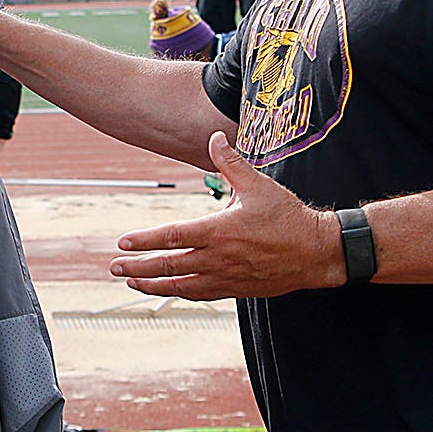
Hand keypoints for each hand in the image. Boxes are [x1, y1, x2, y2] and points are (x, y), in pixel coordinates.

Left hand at [108, 132, 339, 298]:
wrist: (317, 252)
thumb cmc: (289, 216)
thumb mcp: (259, 185)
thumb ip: (230, 163)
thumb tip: (214, 137)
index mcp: (219, 231)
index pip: (171, 237)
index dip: (144, 241)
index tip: (123, 243)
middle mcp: (218, 259)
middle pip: (168, 266)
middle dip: (137, 268)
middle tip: (115, 267)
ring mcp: (226, 278)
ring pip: (180, 285)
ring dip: (152, 284)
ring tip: (132, 282)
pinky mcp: (236, 290)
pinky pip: (200, 294)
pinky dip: (178, 292)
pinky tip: (167, 290)